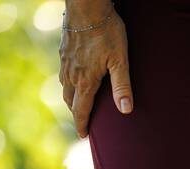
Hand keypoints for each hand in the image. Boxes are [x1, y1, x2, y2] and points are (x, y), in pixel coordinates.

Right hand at [58, 2, 131, 136]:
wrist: (87, 5)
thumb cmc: (106, 31)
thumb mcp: (120, 60)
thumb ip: (122, 86)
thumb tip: (126, 111)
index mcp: (85, 80)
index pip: (81, 109)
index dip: (82, 124)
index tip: (83, 135)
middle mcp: (71, 73)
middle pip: (70, 100)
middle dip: (76, 113)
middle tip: (82, 122)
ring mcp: (65, 61)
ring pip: (64, 86)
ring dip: (71, 98)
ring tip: (78, 104)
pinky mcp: (64, 49)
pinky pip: (63, 72)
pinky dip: (67, 83)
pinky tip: (74, 79)